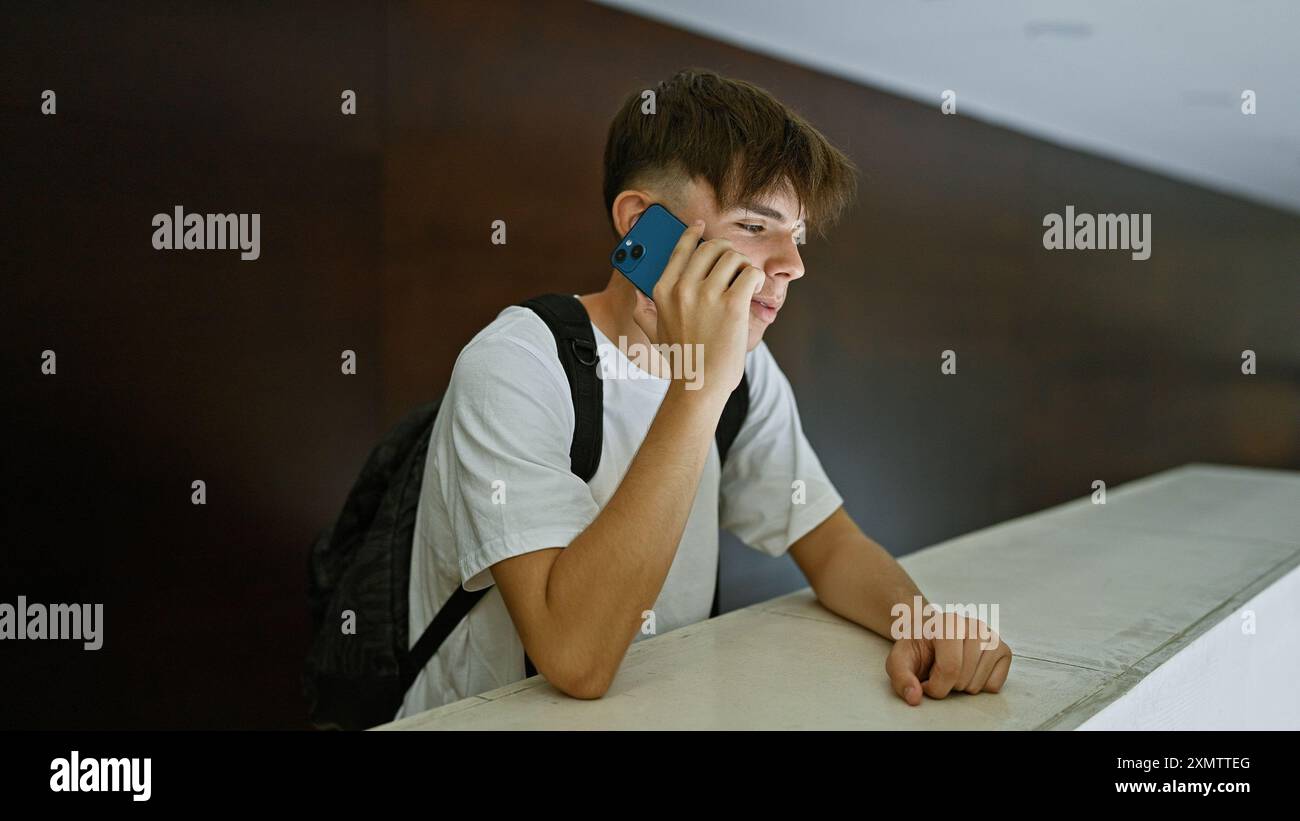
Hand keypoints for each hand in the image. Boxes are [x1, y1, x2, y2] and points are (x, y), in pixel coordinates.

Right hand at [631, 220, 764, 397]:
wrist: (699, 386)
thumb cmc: (682, 361)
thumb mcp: (655, 334)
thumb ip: (644, 312)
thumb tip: (637, 296)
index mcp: (662, 291)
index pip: (680, 249)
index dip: (692, 233)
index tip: (700, 226)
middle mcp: (683, 288)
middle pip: (710, 247)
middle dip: (725, 252)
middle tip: (733, 264)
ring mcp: (707, 295)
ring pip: (733, 257)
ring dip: (743, 266)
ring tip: (744, 281)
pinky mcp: (732, 305)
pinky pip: (750, 274)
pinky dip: (756, 279)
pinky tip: (754, 290)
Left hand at [885, 615, 1012, 705]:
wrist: (932, 634)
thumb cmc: (918, 646)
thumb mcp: (900, 659)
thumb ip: (901, 677)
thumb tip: (914, 697)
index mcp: (948, 622)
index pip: (950, 668)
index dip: (935, 686)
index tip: (925, 682)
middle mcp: (974, 625)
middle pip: (963, 679)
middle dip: (947, 685)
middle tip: (938, 671)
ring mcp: (992, 636)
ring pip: (979, 684)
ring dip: (962, 686)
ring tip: (953, 669)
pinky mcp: (1004, 650)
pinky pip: (994, 685)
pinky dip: (979, 685)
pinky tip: (968, 670)